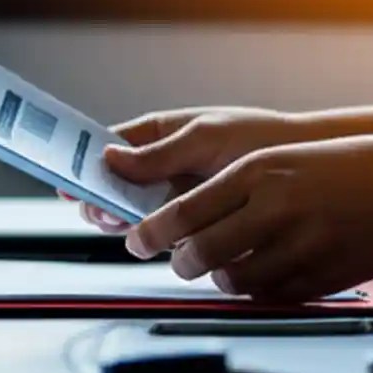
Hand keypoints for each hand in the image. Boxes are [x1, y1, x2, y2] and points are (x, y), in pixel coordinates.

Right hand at [61, 107, 311, 232]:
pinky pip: (168, 232)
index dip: (85, 165)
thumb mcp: (206, 138)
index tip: (67, 180)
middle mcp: (164, 167)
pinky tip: (157, 238)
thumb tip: (108, 157)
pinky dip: (159, 236)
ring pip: (138, 214)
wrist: (306, 163)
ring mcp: (179, 195)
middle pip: (117, 189)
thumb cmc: (259, 138)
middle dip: (104, 201)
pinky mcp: (198, 221)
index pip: (109, 149)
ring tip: (124, 224)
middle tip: (100, 212)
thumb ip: (158, 153)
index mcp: (159, 134)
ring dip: (128, 222)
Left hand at [124, 131, 372, 301]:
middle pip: (199, 254)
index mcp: (260, 170)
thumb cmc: (344, 165)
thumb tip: (180, 221)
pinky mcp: (322, 275)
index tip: (136, 239)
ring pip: (232, 281)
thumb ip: (232, 187)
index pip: (184, 211)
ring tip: (222, 265)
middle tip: (179, 260)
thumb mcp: (282, 158)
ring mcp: (301, 245)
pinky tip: (260, 272)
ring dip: (218, 278)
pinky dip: (255, 290)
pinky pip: (269, 295)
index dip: (151, 232)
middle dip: (179, 263)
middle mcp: (276, 208)